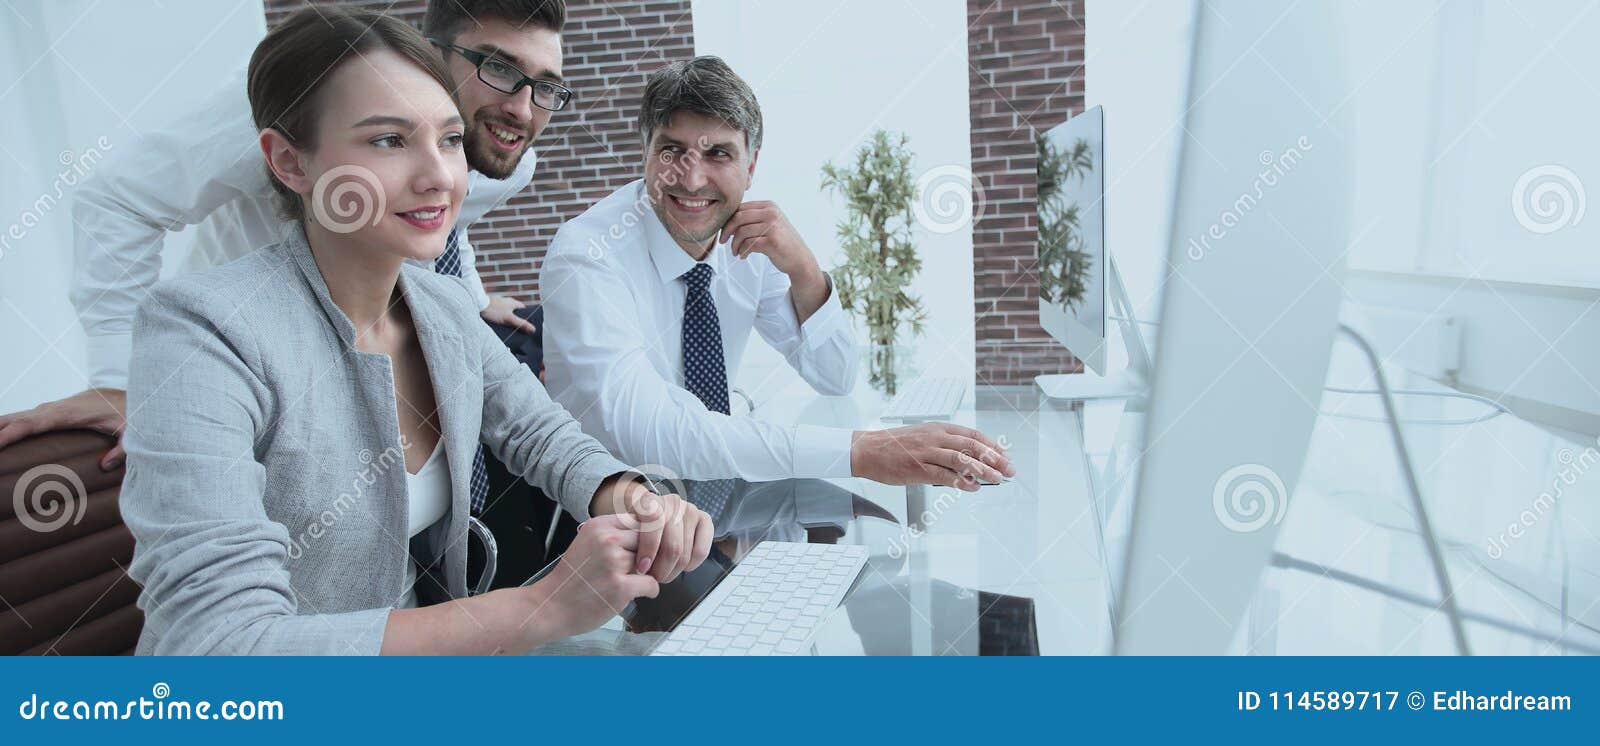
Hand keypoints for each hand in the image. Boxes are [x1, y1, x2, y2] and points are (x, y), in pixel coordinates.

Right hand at [0, 388, 127, 469]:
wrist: (129, 395)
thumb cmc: (130, 412)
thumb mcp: (132, 432)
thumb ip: (122, 449)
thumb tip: (104, 466)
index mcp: (67, 413)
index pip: (30, 424)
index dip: (9, 434)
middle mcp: (52, 409)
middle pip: (13, 420)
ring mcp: (49, 410)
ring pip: (13, 418)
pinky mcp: (50, 414)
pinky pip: (22, 420)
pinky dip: (5, 427)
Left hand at [479, 294, 536, 334]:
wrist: (477, 304)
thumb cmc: (493, 310)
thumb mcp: (509, 319)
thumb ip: (521, 324)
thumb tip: (533, 329)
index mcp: (513, 302)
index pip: (523, 309)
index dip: (526, 316)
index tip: (526, 324)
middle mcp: (506, 301)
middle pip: (514, 310)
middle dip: (515, 318)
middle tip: (515, 327)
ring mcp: (498, 302)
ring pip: (505, 311)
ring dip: (506, 318)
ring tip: (505, 327)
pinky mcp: (491, 305)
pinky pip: (497, 312)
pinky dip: (498, 317)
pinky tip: (496, 323)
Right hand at [528, 514, 661, 639]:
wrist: (550, 606)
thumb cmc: (570, 579)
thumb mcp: (587, 543)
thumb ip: (612, 534)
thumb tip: (646, 533)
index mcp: (598, 526)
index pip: (639, 520)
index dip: (643, 538)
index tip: (639, 550)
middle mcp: (607, 539)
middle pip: (647, 540)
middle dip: (644, 556)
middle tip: (632, 569)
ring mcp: (614, 562)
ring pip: (650, 563)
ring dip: (643, 574)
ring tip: (624, 582)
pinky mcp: (620, 586)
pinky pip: (652, 584)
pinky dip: (648, 591)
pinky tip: (634, 593)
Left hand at [589, 475, 712, 582]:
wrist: (655, 525)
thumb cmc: (632, 537)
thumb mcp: (620, 534)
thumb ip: (620, 540)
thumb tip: (611, 550)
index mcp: (648, 501)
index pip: (652, 521)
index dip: (648, 549)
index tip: (640, 568)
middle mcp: (671, 501)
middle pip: (670, 544)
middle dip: (660, 568)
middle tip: (652, 579)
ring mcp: (689, 509)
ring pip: (684, 552)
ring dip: (673, 571)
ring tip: (662, 576)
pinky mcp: (704, 520)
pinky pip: (700, 550)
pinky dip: (691, 565)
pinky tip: (682, 568)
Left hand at [719, 200, 828, 319]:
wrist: (800, 259)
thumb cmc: (782, 243)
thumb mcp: (770, 224)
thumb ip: (753, 219)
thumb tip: (728, 221)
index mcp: (769, 206)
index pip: (741, 207)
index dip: (728, 219)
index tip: (724, 230)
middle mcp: (771, 213)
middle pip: (738, 217)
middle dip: (727, 230)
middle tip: (723, 241)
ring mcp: (772, 226)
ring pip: (741, 232)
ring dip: (735, 244)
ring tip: (736, 252)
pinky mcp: (772, 241)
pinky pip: (748, 244)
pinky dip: (742, 251)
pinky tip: (743, 256)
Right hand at [850, 422, 1013, 491]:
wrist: (867, 450)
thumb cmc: (895, 446)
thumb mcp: (923, 437)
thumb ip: (944, 447)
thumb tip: (968, 464)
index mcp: (938, 428)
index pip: (972, 435)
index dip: (992, 446)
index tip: (1005, 455)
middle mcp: (935, 438)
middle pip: (972, 446)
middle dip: (994, 458)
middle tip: (1009, 469)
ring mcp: (926, 453)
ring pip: (962, 459)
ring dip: (982, 470)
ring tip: (997, 479)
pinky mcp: (917, 469)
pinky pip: (944, 475)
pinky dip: (961, 482)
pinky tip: (973, 487)